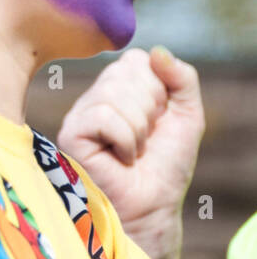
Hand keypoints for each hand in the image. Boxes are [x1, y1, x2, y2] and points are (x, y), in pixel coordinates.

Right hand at [56, 46, 202, 258]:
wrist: (152, 207)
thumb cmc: (165, 166)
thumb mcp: (187, 116)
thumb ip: (181, 78)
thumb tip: (157, 51)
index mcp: (117, 88)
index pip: (137, 60)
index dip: (159, 91)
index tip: (157, 122)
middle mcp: (94, 97)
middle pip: (126, 73)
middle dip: (149, 110)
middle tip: (144, 140)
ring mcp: (79, 114)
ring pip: (115, 95)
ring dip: (139, 130)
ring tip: (132, 152)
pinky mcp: (71, 134)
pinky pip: (104, 116)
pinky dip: (125, 140)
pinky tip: (120, 158)